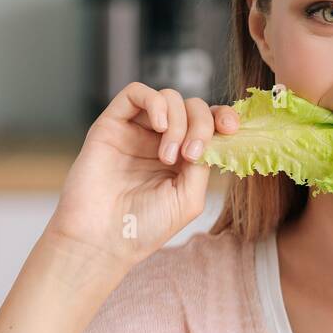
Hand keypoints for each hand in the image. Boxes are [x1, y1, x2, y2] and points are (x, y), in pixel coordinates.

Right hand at [46, 83, 240, 270]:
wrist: (101, 240)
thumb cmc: (144, 226)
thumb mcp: (189, 198)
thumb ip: (204, 163)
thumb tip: (214, 135)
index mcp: (183, 157)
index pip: (210, 122)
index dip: (224, 117)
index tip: (231, 128)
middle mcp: (161, 140)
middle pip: (193, 107)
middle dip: (202, 124)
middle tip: (191, 154)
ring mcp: (136, 131)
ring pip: (169, 97)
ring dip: (179, 121)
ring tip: (168, 156)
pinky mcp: (111, 125)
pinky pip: (135, 92)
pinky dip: (155, 102)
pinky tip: (158, 126)